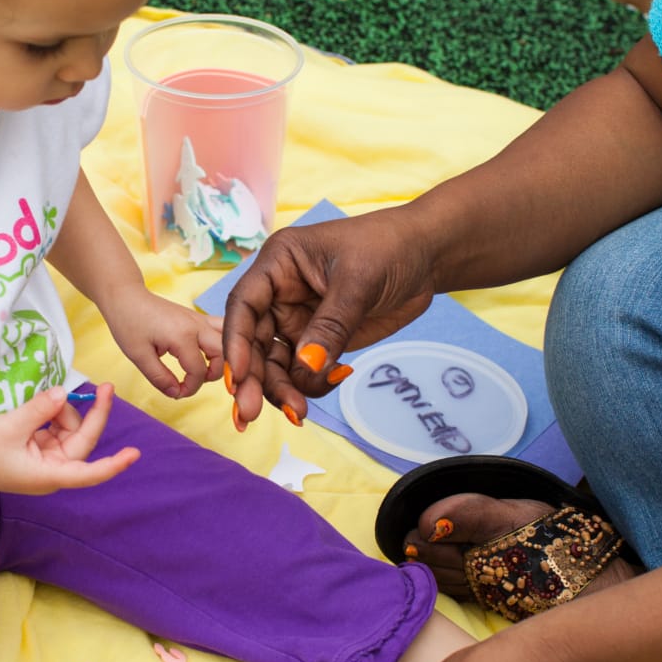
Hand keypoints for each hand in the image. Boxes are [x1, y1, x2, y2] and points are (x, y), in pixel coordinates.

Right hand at [0, 383, 138, 494]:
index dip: (113, 465)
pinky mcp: (39, 449)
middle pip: (82, 439)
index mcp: (49, 475)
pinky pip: (55, 428)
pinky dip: (49, 414)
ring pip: (70, 430)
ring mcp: (46, 459)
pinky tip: (36, 409)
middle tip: (105, 386)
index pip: (89, 473)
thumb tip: (62, 393)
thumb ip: (39, 409)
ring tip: (38, 404)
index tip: (134, 455)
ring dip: (61, 412)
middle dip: (89, 414)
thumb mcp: (10, 425)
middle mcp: (53, 470)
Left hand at [98, 287, 223, 398]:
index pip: (199, 371)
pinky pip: (220, 330)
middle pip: (223, 355)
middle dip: (213, 374)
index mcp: (182, 335)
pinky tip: (206, 354)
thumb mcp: (138, 355)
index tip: (176, 393)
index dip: (190, 388)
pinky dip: (220, 344)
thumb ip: (159, 377)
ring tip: (203, 368)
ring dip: (221, 359)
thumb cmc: (129, 323)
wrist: (126, 297)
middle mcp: (197, 325)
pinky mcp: (198, 318)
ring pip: (226, 341)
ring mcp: (199, 319)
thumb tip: (175, 393)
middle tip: (194, 381)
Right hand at [221, 207, 435, 427]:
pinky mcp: (318, 340)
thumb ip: (331, 326)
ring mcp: (297, 319)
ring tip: (298, 412)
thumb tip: (306, 367)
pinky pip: (302, 371)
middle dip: (254, 378)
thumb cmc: (388, 248)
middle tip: (250, 414)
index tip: (238, 378)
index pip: (244, 306)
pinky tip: (331, 383)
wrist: (425, 257)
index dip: (236, 343)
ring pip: (275, 363)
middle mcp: (279, 293)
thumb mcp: (359, 282)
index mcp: (278, 264)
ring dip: (281, 390)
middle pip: (254, 342)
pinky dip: (310, 385)